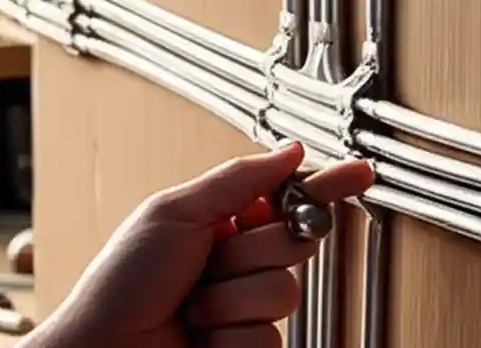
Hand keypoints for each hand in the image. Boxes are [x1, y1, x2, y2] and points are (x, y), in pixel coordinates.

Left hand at [20, 142, 374, 347]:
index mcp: (220, 222)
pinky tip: (200, 339)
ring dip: (230, 300)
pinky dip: (229, 338)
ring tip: (192, 308)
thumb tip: (288, 152)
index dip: (325, 185)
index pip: (286, 198)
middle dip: (250, 252)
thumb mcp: (174, 213)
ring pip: (282, 294)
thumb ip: (238, 181)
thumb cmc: (120, 283)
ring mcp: (241, 310)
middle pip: (293, 243)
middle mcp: (236, 265)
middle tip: (208, 263)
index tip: (359, 171)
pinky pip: (269, 340)